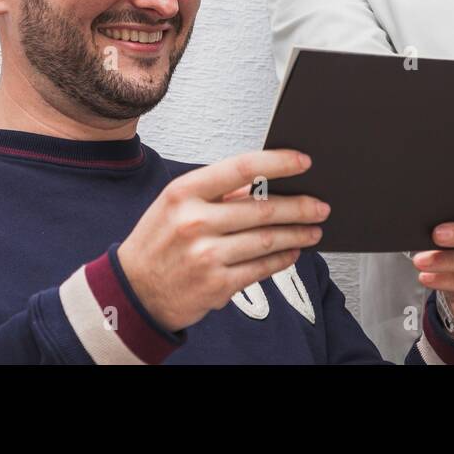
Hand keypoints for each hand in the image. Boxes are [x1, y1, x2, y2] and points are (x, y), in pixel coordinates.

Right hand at [116, 149, 328, 331]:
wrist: (133, 291)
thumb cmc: (157, 242)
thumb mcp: (175, 205)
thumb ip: (216, 192)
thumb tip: (263, 182)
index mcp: (184, 192)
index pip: (241, 168)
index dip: (278, 162)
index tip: (303, 162)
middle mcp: (195, 222)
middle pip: (263, 208)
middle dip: (300, 206)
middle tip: (320, 205)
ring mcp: (206, 255)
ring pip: (267, 240)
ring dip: (298, 234)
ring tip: (313, 230)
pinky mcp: (216, 285)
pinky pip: (261, 268)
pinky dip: (282, 259)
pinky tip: (292, 252)